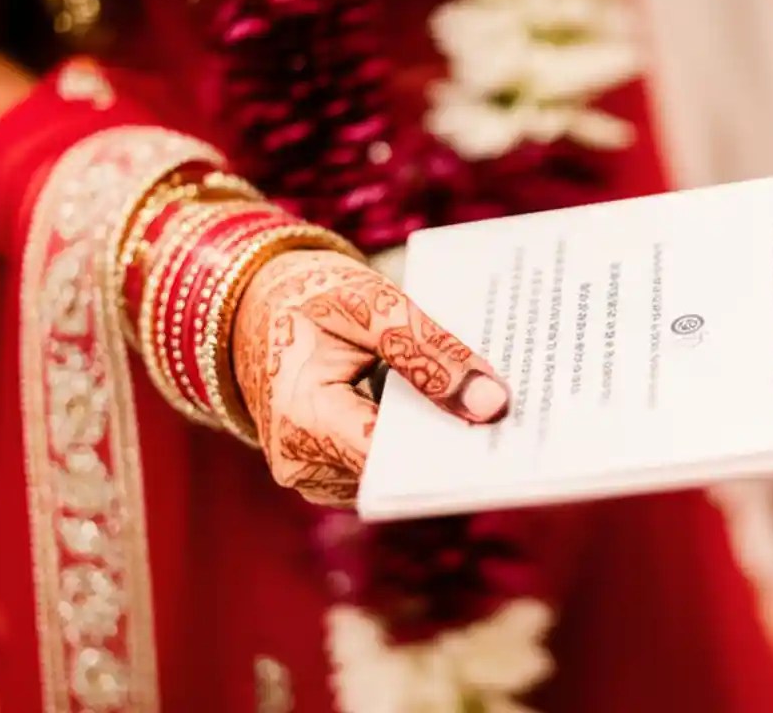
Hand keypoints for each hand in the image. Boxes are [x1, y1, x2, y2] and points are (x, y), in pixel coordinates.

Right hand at [233, 250, 509, 507]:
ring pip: (399, 473)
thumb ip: (429, 351)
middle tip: (520, 420)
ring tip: (494, 410)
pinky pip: (387, 466)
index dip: (450, 447)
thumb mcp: (368, 304)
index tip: (507, 431)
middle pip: (400, 472)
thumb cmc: (306, 298)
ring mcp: (315, 475)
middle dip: (456, 444)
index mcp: (301, 417)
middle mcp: (303, 463)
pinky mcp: (332, 473)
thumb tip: (492, 404)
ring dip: (440, 442)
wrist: (252, 309)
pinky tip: (460, 413)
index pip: (390, 454)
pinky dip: (420, 440)